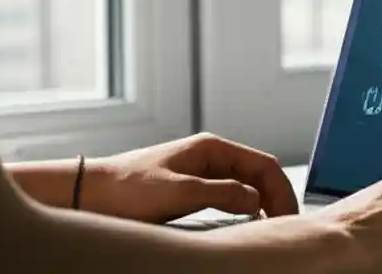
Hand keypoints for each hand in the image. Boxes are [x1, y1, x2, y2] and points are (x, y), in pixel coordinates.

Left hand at [80, 133, 298, 222]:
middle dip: (277, 201)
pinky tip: (244, 230)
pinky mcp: (191, 189)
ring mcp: (201, 172)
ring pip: (246, 187)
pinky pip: (230, 198)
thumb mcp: (177, 193)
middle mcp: (210, 156)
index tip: (289, 222)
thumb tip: (257, 200)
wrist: (92, 193)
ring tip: (270, 233)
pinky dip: (245, 212)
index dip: (283, 193)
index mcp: (211, 148)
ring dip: (263, 207)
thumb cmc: (127, 190)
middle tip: (285, 232)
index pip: (265, 165)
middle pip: (260, 175)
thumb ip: (220, 193)